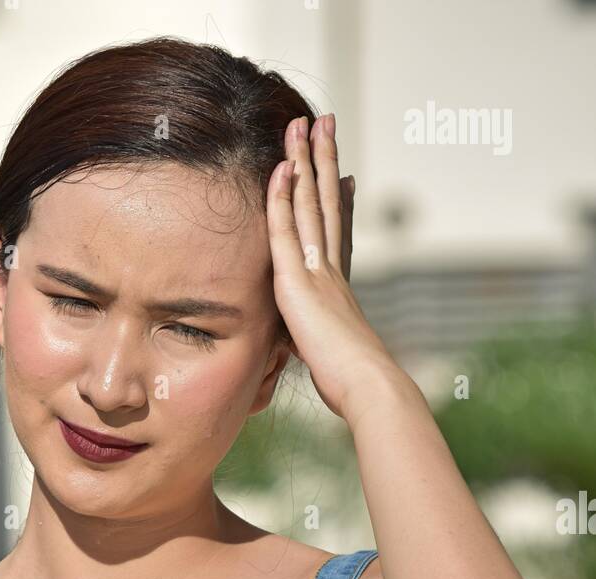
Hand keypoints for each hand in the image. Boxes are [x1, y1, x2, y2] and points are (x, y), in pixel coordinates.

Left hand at [267, 113, 403, 420]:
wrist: (368, 384)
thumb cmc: (354, 385)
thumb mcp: (332, 361)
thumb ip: (323, 350)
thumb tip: (322, 361)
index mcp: (339, 288)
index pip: (336, 234)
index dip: (338, 200)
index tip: (343, 173)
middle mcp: (332, 270)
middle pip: (327, 203)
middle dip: (324, 160)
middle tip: (324, 122)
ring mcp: (318, 271)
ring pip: (311, 203)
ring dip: (306, 160)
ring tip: (303, 123)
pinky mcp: (299, 281)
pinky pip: (286, 229)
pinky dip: (283, 197)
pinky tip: (280, 168)